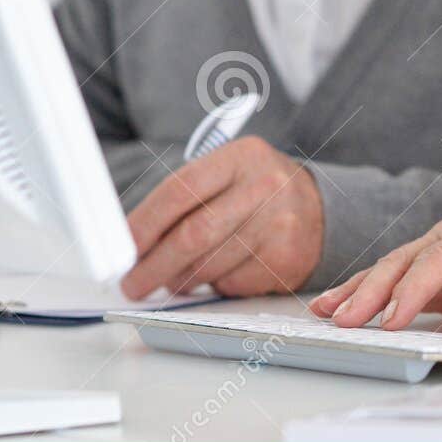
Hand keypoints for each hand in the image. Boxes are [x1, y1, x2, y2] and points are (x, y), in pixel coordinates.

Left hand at [119, 137, 323, 298]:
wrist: (318, 209)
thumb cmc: (254, 192)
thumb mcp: (225, 176)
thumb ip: (183, 200)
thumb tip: (134, 243)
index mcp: (240, 156)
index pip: (181, 189)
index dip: (146, 223)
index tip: (124, 249)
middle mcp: (265, 186)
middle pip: (195, 234)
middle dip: (155, 265)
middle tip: (133, 283)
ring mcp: (281, 224)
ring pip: (211, 265)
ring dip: (181, 280)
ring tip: (171, 280)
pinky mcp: (287, 259)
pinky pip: (233, 282)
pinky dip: (213, 285)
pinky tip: (215, 275)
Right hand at [307, 208, 441, 329]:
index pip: (438, 261)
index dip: (411, 291)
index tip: (390, 322)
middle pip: (404, 261)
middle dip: (370, 291)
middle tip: (343, 321)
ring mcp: (440, 247)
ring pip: (391, 267)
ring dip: (357, 290)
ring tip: (323, 312)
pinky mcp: (435, 266)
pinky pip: (396, 278)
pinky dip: (367, 290)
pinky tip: (338, 304)